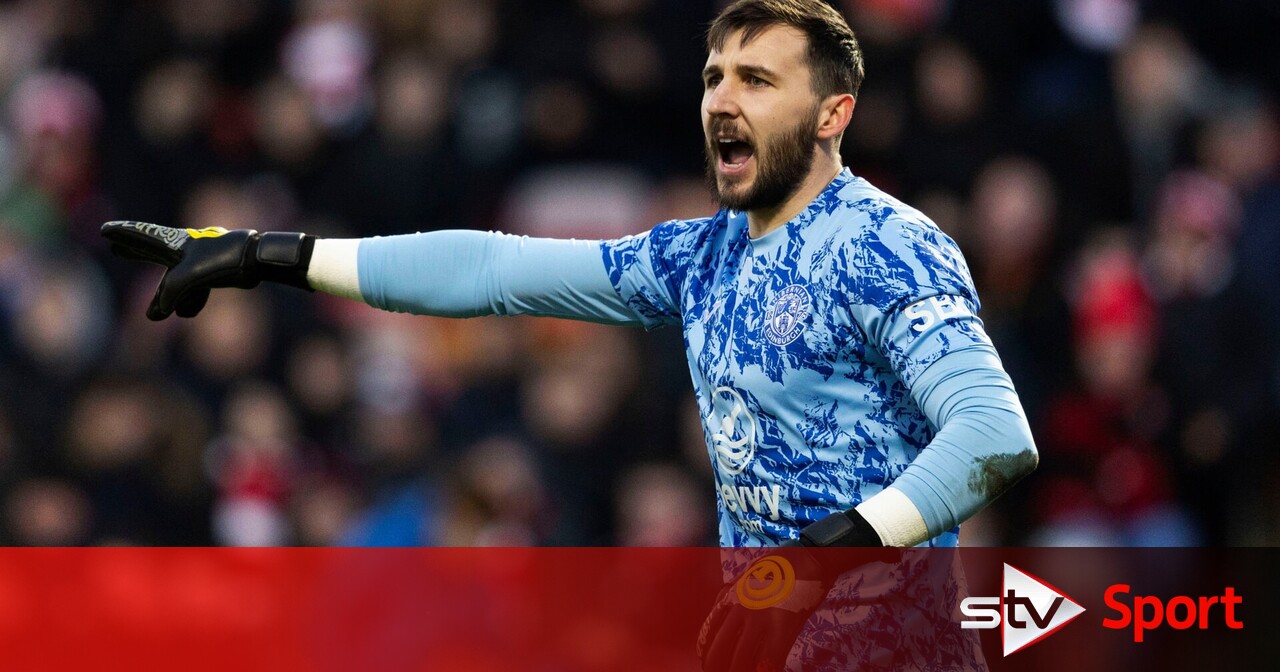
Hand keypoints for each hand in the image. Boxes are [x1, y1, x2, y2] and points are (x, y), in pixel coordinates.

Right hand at [101, 221, 312, 320]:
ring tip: (155, 312)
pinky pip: (194, 289)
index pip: (143, 236)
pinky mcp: (213, 273)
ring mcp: (199, 261)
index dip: (124, 234)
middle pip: (153, 250)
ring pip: (174, 280)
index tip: (104, 229)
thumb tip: (155, 315)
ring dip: (167, 297)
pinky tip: (185, 312)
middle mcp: (185, 249)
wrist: (255, 261)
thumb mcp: (188, 277)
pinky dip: (190, 301)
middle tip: (117, 247)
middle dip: (136, 251)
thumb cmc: (222, 261)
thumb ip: (167, 295)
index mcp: (176, 242)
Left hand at [696, 549, 834, 671]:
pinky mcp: (783, 629)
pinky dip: (766, 671)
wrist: (810, 557)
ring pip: (741, 658)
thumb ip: (734, 590)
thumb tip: (721, 603)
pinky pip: (770, 660)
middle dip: (716, 666)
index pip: (709, 628)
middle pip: (721, 648)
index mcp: (732, 595)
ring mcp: (761, 620)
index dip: (705, 649)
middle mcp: (741, 609)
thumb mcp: (748, 572)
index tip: (705, 659)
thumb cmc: (782, 563)